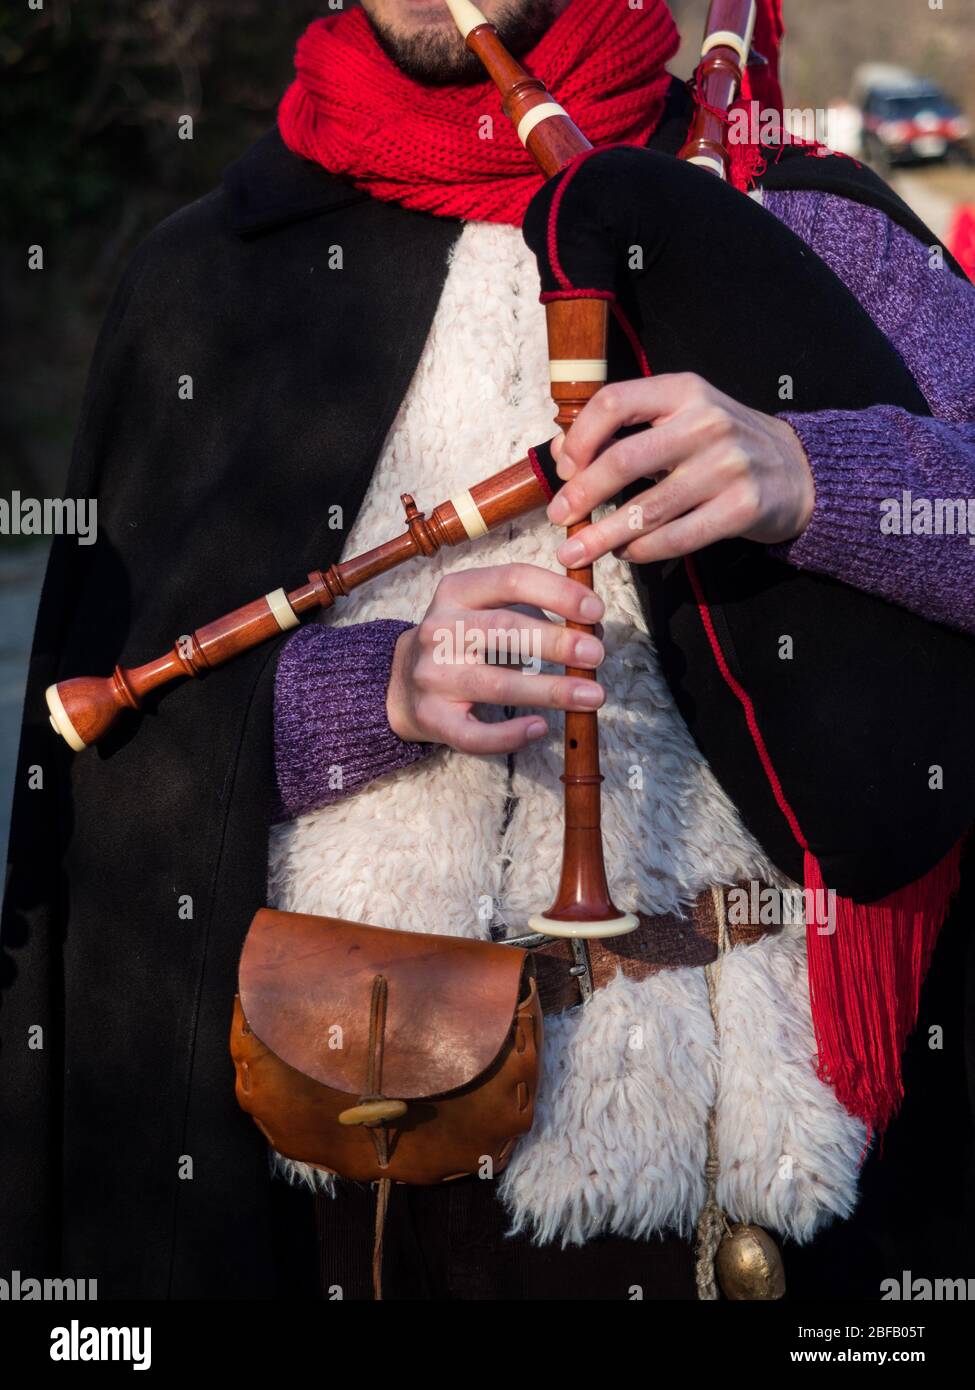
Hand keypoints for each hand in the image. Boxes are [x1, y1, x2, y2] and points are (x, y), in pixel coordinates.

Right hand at [386, 563, 605, 753]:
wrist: (400, 683)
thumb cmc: (460, 641)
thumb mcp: (483, 609)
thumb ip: (531, 611)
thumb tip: (589, 628)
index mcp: (456, 592)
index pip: (512, 579)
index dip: (558, 592)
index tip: (595, 610)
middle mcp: (439, 630)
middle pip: (505, 630)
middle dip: (557, 642)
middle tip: (596, 654)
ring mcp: (433, 676)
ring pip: (496, 683)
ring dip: (550, 690)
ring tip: (592, 695)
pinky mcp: (433, 718)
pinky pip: (475, 734)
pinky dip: (510, 734)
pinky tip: (540, 728)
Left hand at [546, 372, 815, 566]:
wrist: (799, 471)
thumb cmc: (723, 446)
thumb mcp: (680, 420)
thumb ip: (626, 432)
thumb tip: (561, 455)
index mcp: (683, 391)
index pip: (615, 402)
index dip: (580, 436)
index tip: (564, 468)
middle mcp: (706, 423)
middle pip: (624, 460)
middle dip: (582, 494)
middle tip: (558, 517)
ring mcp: (727, 466)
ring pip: (648, 508)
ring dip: (603, 535)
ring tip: (577, 551)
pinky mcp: (742, 508)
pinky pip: (678, 537)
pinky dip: (643, 550)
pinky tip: (625, 553)